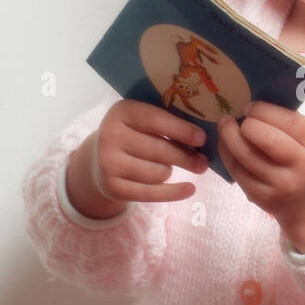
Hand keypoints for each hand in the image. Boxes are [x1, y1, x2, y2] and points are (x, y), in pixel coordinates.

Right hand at [66, 99, 209, 217]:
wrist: (100, 158)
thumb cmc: (134, 133)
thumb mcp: (143, 119)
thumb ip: (168, 120)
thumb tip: (204, 137)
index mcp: (122, 111)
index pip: (156, 120)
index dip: (181, 130)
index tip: (202, 139)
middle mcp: (110, 135)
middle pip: (160, 150)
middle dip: (186, 157)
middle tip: (203, 163)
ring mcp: (108, 162)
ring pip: (158, 173)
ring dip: (169, 171)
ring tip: (167, 166)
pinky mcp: (111, 186)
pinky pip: (150, 194)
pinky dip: (173, 193)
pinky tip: (189, 189)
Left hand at [217, 101, 304, 251]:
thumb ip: (288, 122)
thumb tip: (252, 102)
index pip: (289, 121)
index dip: (263, 111)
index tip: (249, 107)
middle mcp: (304, 166)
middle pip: (267, 140)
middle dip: (245, 124)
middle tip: (234, 117)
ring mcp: (283, 185)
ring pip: (246, 156)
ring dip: (229, 137)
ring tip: (225, 126)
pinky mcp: (263, 197)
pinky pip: (237, 171)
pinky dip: (227, 154)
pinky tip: (225, 145)